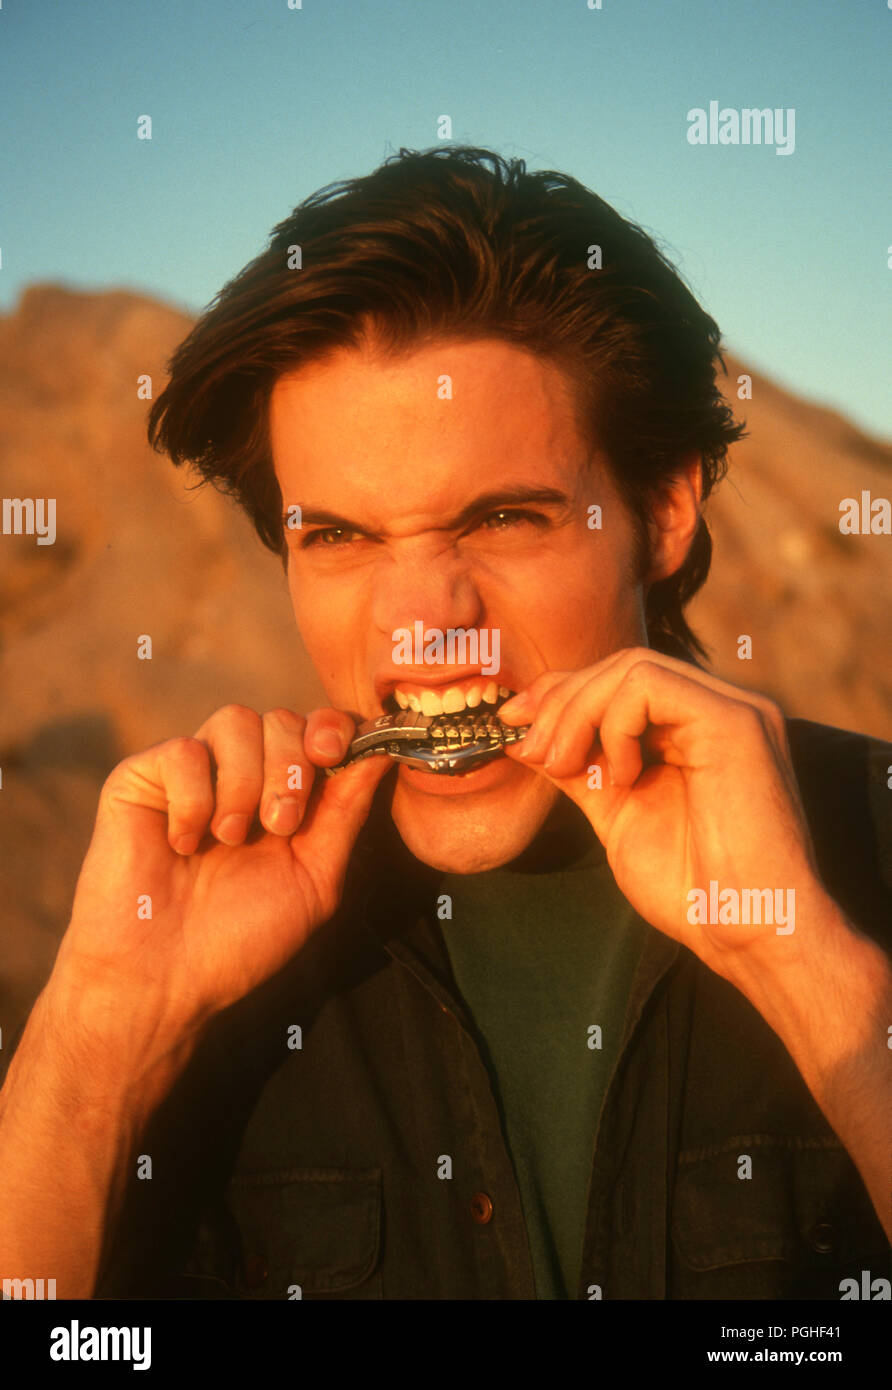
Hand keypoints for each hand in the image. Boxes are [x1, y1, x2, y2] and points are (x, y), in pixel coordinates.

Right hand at [53, 705, 391, 1052]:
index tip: (334, 753)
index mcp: (287, 794)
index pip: (319, 728)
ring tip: (231, 839)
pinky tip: (184, 843)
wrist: (168, 979)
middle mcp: (242, 775)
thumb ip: (346, 811)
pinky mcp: (141, 778)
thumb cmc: (243, 939)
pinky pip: (182, 750)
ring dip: (246, 782)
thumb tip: (384, 749)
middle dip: (291, 767)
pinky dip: (193, 798)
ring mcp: (192, 773)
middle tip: (280, 827)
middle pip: (282, 719)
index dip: (334, 727)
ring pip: (235, 720)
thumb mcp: (316, 877)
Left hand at [500, 648, 828, 985]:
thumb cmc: (690, 885)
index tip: (512, 723)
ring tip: (568, 769)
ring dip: (579, 713)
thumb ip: (577, 768)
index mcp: (696, 727)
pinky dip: (615, 725)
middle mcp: (720, 707)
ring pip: (632, 668)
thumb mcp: (614, 812)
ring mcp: (733, 709)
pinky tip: (622, 778)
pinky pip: (649, 685)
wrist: (745, 931)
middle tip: (534, 754)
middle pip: (621, 665)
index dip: (560, 693)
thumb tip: (520, 736)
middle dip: (561, 703)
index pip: (619, 679)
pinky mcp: (736, 720)